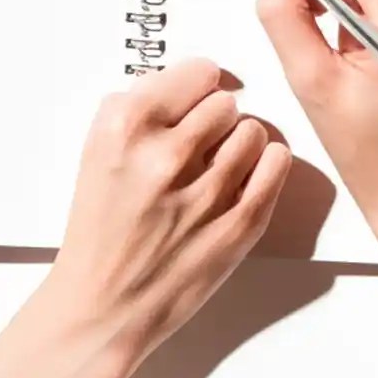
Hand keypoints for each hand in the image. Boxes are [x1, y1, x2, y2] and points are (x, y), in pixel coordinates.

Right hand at [0, 59, 291, 377]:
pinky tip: (249, 174)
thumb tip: (187, 80)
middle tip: (201, 141)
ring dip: (241, 143)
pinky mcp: (241, 221)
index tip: (196, 95)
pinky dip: (268, 163)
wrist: (107, 305)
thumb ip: (141, 109)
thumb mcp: (99, 155)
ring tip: (219, 164)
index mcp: (124, 130)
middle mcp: (165, 156)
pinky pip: (277, 161)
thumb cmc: (103, 233)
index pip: (196, 72)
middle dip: (216, 119)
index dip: (198, 85)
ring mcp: (207, 190)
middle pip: (226, 101)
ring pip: (254, 130)